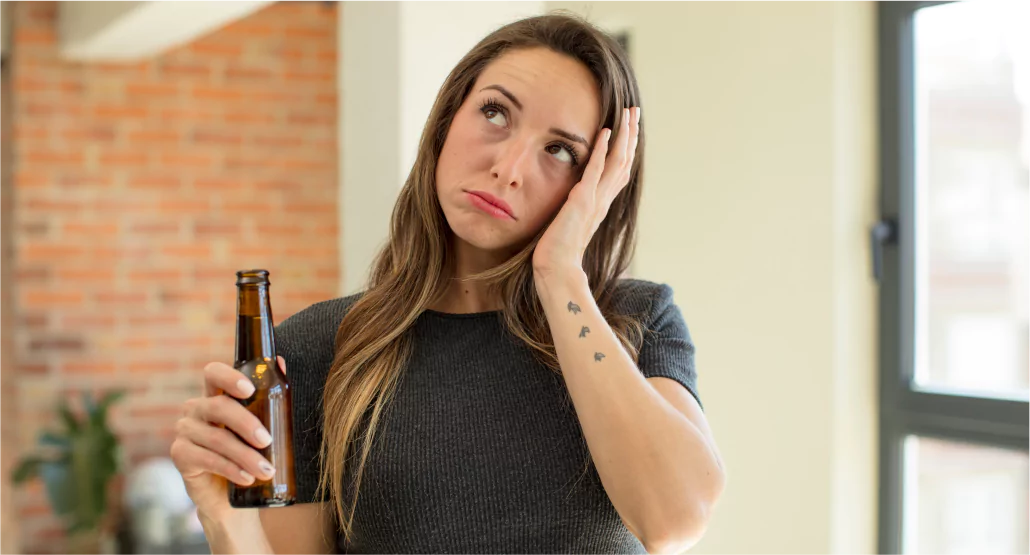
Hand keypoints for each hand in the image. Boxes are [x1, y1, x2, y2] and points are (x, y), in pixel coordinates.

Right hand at [170, 357, 284, 519]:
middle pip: (219, 407)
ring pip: (217, 438)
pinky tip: (247, 478)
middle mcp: (196, 409)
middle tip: (267, 441)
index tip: (250, 390)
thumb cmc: (247, 452)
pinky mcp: (180, 455)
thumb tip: (280, 362)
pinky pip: (207, 459)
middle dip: (247, 424)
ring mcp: (185, 431)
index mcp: (215, 395)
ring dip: (245, 455)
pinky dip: (231, 469)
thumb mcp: (262, 426)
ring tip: (266, 470)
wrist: (229, 493)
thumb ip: (269, 397)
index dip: (229, 378)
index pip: (213, 373)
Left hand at [532, 106, 640, 281]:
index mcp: (602, 203)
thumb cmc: (560, 249)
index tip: (630, 128)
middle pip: (625, 161)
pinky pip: (595, 170)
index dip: (627, 148)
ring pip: (617, 162)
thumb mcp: (571, 221)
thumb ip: (577, 207)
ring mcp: (596, 199)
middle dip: (631, 135)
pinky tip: (606, 131)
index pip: (620, 170)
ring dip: (624, 136)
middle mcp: (604, 199)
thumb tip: (575, 198)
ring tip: (628, 114)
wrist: (558, 267)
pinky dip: (602, 150)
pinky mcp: (582, 200)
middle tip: (636, 111)